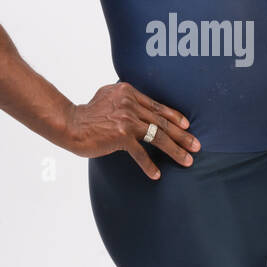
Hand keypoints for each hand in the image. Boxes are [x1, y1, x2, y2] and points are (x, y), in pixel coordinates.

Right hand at [64, 81, 199, 179]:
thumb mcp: (108, 96)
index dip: (175, 116)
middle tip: (197, 146)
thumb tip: (139, 107)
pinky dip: (149, 165)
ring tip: (187, 160)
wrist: (69, 124)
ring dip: (175, 150)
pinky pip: (140, 152)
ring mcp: (126, 119)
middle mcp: (130, 103)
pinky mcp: (120, 135)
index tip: (187, 125)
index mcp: (128, 92)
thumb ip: (125, 99)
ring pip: (157, 136)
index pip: (157, 106)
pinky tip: (157, 174)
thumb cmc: (87, 115)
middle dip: (182, 135)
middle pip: (162, 121)